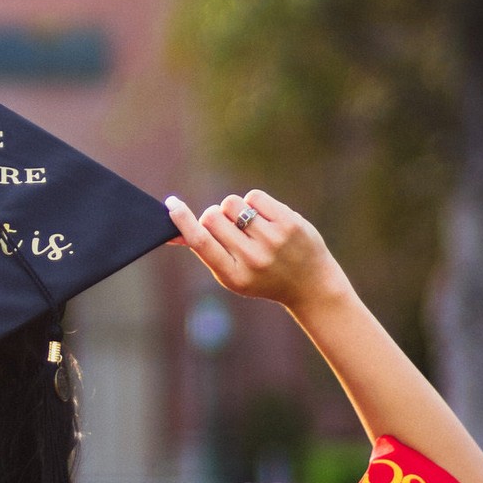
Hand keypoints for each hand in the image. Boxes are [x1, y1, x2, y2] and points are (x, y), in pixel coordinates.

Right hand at [166, 187, 344, 321]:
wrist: (310, 285)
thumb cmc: (262, 277)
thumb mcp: (232, 273)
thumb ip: (206, 251)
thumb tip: (173, 233)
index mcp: (233, 276)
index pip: (200, 242)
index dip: (183, 220)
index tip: (171, 204)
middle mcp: (252, 259)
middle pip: (212, 217)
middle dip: (215, 216)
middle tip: (228, 228)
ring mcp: (272, 240)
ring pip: (231, 203)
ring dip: (234, 209)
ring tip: (248, 224)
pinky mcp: (288, 223)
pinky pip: (253, 197)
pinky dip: (253, 203)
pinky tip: (264, 218)